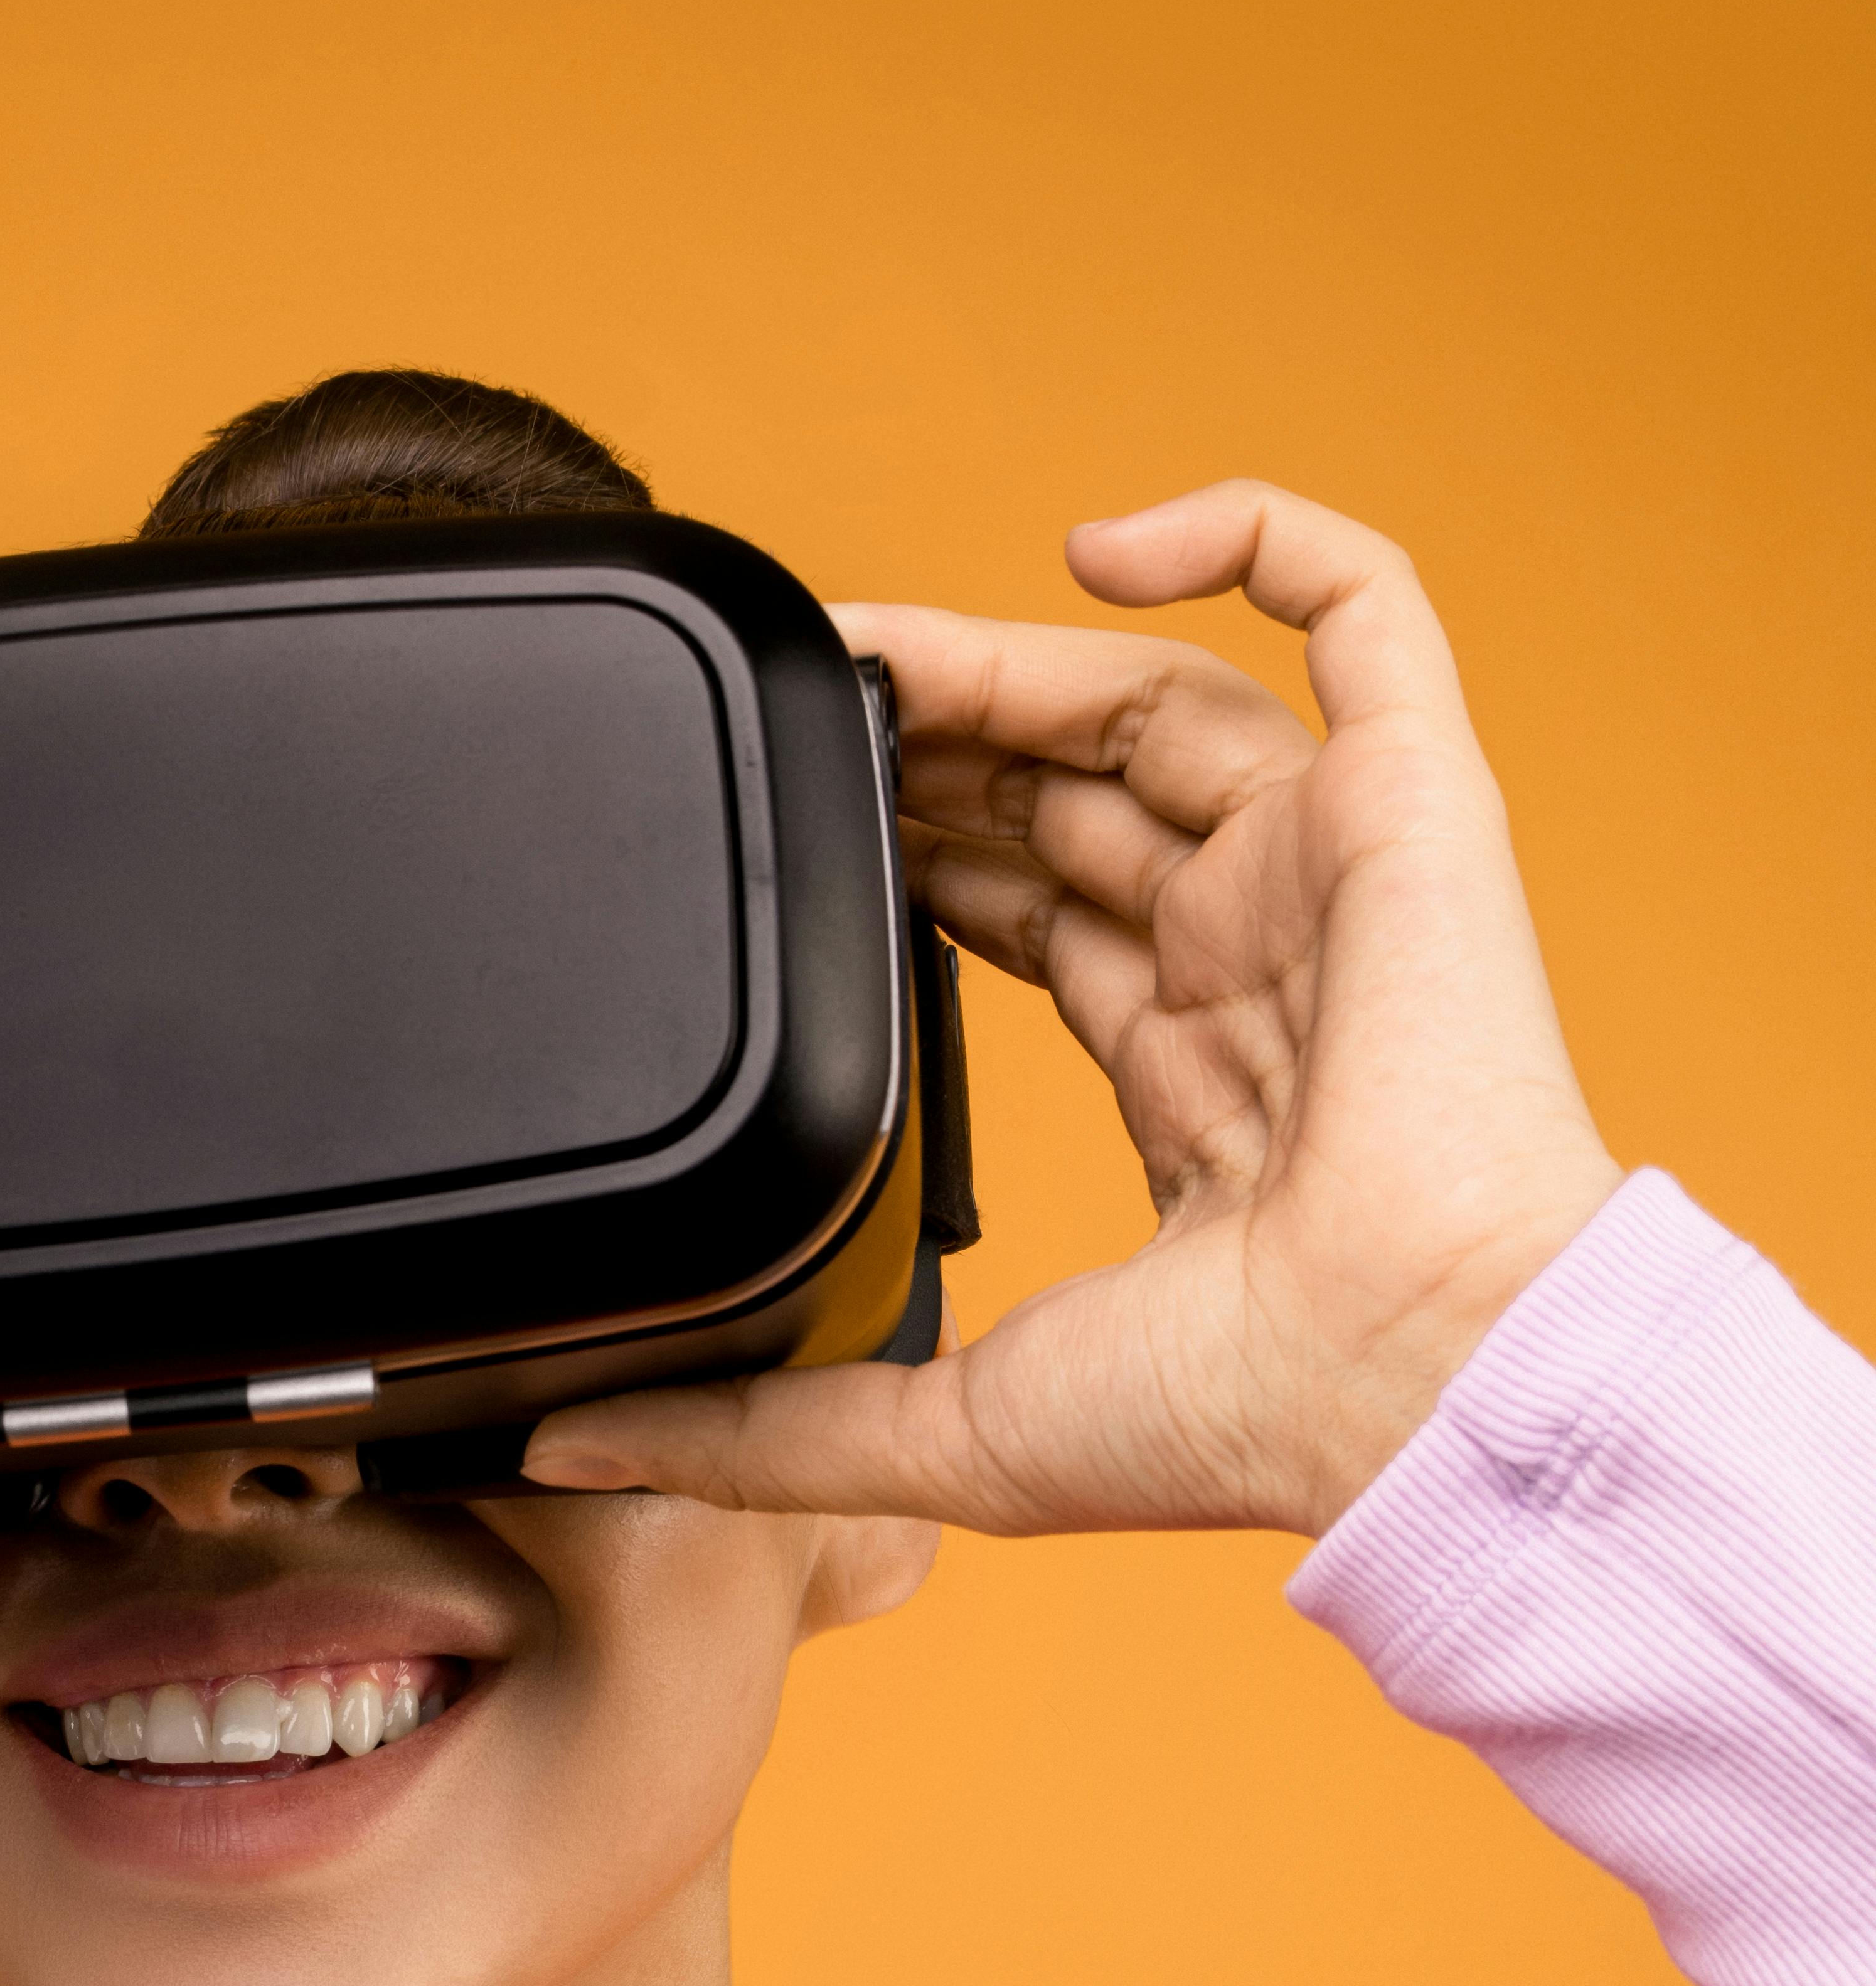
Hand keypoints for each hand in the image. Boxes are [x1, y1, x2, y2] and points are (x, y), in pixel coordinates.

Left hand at [528, 482, 1621, 1543]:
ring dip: (1010, 660)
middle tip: (811, 716)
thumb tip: (575, 1446)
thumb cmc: (1237, 1418)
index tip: (815, 815)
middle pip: (1076, 799)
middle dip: (935, 747)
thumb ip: (754, 1433)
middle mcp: (1260, 963)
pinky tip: (1105, 543)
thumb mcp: (939, 1428)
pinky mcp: (1410, 805)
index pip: (1036, 918)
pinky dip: (1251, 539)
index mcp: (1189, 1083)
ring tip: (876, 647)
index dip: (922, 852)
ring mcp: (1335, 873)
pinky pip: (1362, 610)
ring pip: (1160, 702)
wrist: (1408, 1382)